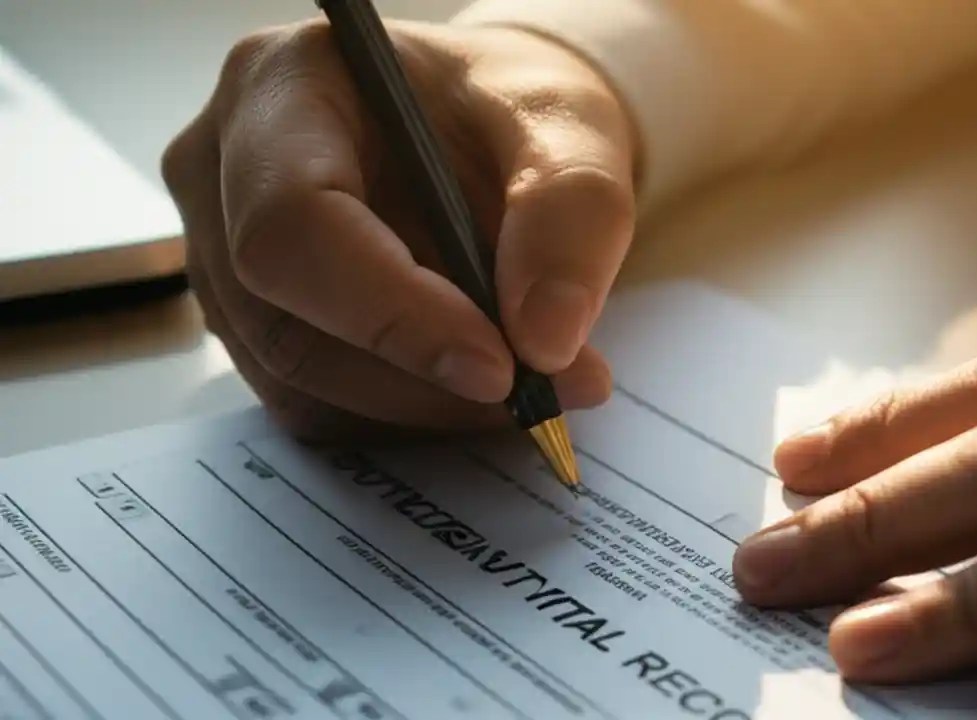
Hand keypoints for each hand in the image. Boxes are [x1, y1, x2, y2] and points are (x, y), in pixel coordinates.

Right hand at [162, 20, 634, 437]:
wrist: (494, 130)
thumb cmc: (514, 108)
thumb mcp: (571, 126)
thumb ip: (571, 213)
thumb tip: (546, 341)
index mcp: (281, 87)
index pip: (294, 223)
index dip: (392, 312)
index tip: (501, 367)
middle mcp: (221, 172)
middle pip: (285, 323)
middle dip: (422, 380)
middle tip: (542, 399)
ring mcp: (221, 255)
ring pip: (298, 383)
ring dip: (423, 408)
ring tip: (534, 390)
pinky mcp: (254, 322)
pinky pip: (315, 405)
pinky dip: (408, 414)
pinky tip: (479, 391)